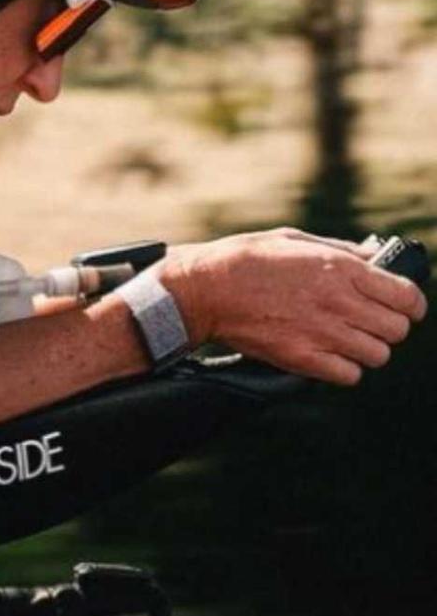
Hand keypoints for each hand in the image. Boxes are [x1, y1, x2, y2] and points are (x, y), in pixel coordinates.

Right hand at [159, 227, 427, 384]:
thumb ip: (342, 251)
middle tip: (368, 322)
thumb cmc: (245, 259)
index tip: (402, 307)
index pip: (407, 297)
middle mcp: (338, 301)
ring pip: (378, 355)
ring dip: (366, 348)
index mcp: (341, 268)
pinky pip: (349, 375)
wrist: (203, 289)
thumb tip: (376, 258)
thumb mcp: (296, 240)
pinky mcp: (301, 358)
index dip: (411, 304)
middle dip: (388, 326)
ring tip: (346, 340)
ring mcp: (321, 333)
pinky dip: (345, 369)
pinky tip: (329, 355)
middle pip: (397, 329)